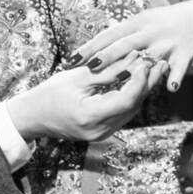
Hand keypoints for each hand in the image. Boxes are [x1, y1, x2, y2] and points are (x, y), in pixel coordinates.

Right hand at [4, 55, 167, 142]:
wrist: (32, 117)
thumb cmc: (49, 94)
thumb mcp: (77, 78)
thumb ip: (107, 71)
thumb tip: (134, 58)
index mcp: (90, 116)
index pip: (126, 99)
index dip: (141, 79)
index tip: (147, 60)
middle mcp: (99, 130)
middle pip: (133, 106)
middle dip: (148, 83)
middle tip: (159, 61)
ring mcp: (101, 135)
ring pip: (132, 110)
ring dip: (143, 89)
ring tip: (153, 68)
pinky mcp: (102, 133)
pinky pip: (123, 114)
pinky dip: (132, 97)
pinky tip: (139, 81)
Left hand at [64, 0, 192, 92]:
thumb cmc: (171, 23)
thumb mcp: (146, 22)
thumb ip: (125, 35)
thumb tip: (98, 46)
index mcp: (138, 23)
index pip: (109, 36)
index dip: (90, 47)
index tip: (72, 59)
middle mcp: (151, 32)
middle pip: (124, 46)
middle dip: (105, 57)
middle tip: (87, 69)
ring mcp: (169, 43)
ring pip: (150, 58)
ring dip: (136, 70)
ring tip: (120, 83)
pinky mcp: (186, 54)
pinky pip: (180, 68)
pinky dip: (175, 78)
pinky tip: (169, 89)